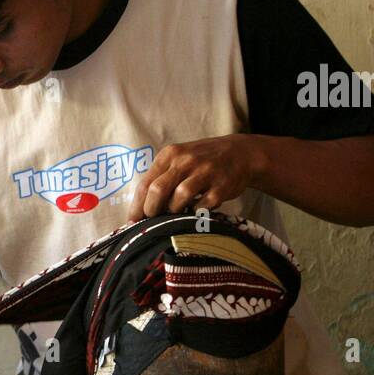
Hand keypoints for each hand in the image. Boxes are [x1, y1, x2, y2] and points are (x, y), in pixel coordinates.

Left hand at [126, 134, 263, 222]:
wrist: (241, 153)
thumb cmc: (202, 160)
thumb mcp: (179, 159)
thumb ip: (161, 177)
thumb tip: (140, 208)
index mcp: (170, 154)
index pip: (145, 183)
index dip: (136, 206)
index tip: (132, 221)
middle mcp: (186, 161)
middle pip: (158, 190)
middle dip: (151, 210)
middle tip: (151, 220)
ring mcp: (205, 173)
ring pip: (179, 198)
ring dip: (174, 210)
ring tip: (176, 212)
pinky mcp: (221, 186)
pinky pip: (202, 206)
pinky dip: (196, 212)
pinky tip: (196, 210)